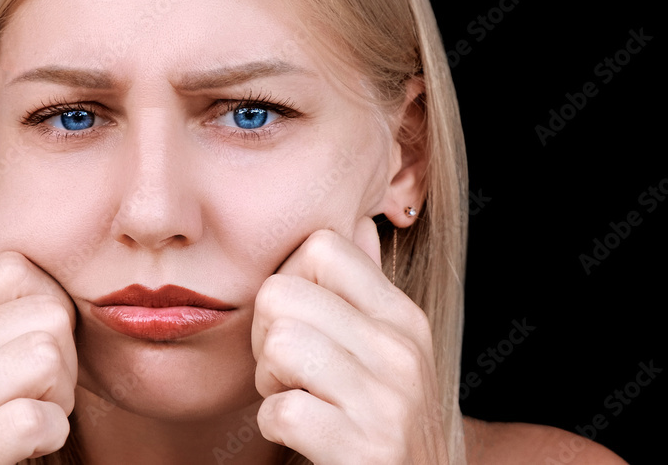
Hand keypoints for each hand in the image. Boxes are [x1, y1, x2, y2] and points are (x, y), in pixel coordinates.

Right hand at [0, 251, 77, 463]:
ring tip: (29, 420)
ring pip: (48, 358)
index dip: (49, 305)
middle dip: (65, 358)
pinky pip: (39, 418)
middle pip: (46, 312)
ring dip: (60, 397)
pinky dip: (51, 435)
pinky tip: (26, 447)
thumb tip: (66, 286)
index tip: (37, 350)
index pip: (14, 268)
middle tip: (37, 395)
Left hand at [251, 218, 448, 463]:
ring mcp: (386, 401)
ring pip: (279, 343)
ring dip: (268, 380)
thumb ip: (363, 294)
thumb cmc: (380, 420)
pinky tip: (301, 433)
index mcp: (402, 316)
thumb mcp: (388, 351)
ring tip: (295, 396)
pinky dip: (273, 425)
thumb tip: (358, 225)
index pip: (321, 245)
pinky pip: (280, 411)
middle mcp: (401, 350)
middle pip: (281, 292)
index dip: (287, 278)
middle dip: (265, 335)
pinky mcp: (364, 449)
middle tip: (288, 370)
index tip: (297, 321)